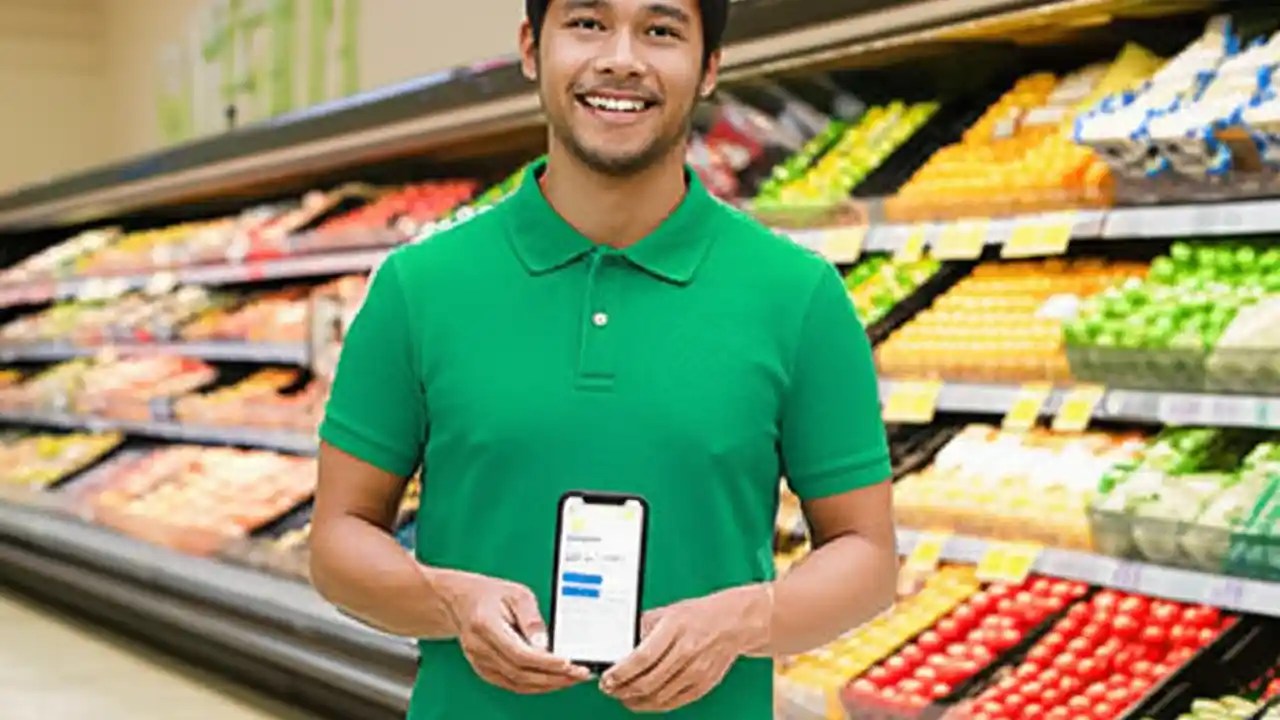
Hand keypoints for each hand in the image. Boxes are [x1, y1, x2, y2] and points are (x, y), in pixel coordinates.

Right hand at [441, 571, 590, 693]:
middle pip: (519, 672)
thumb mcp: (517, 594)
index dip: (545, 661)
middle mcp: (479, 647)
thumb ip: (532, 618)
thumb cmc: (491, 594)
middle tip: (578, 673)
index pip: (518, 652)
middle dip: (553, 676)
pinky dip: (534, 686)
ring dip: (546, 685)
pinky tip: (552, 681)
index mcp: (485, 624)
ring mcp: (480, 661)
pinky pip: (511, 684)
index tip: (568, 662)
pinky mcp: (484, 669)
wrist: (463, 601)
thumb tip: (545, 644)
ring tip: (571, 679)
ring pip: (516, 683)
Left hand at [600, 584, 771, 712]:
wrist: (735, 622)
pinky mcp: (703, 684)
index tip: (607, 677)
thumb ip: (643, 627)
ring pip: (660, 696)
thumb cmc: (698, 615)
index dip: (621, 672)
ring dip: (636, 700)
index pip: (643, 656)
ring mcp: (697, 670)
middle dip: (623, 689)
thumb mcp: (668, 612)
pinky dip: (655, 705)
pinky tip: (643, 701)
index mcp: (675, 627)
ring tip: (622, 696)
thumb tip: (618, 644)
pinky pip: (674, 702)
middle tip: (609, 688)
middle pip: (649, 680)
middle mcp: (687, 650)